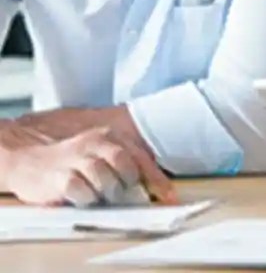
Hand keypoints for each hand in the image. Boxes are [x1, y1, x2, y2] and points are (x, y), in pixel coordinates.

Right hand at [0, 126, 177, 206]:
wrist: (27, 161)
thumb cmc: (72, 162)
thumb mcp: (101, 155)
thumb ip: (126, 166)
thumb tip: (157, 191)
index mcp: (110, 136)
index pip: (140, 158)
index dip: (156, 180)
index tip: (168, 198)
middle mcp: (94, 143)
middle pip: (125, 166)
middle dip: (126, 184)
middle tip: (118, 192)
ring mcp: (75, 159)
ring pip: (105, 180)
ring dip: (105, 193)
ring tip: (97, 194)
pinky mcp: (59, 177)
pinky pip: (83, 192)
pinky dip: (87, 199)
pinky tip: (81, 196)